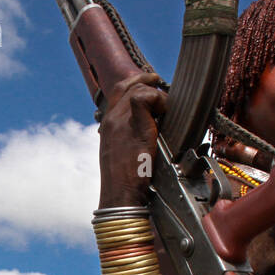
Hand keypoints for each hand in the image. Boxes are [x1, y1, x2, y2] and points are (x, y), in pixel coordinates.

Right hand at [99, 72, 166, 207]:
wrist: (120, 193)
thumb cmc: (126, 182)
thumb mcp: (125, 156)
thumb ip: (133, 139)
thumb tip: (153, 130)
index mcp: (108, 127)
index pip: (117, 95)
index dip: (133, 85)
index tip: (149, 86)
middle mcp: (111, 120)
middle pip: (126, 87)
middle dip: (144, 81)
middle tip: (158, 82)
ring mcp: (120, 121)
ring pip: (137, 90)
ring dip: (156, 96)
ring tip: (166, 108)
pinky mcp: (133, 125)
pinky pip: (145, 97)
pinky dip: (158, 100)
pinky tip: (165, 113)